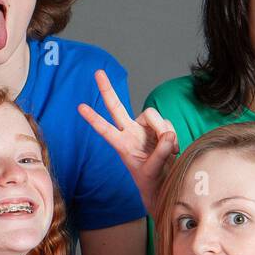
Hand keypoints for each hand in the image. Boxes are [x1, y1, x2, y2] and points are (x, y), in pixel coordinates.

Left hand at [78, 70, 176, 217]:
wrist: (163, 183)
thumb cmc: (151, 181)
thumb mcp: (153, 171)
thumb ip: (160, 153)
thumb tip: (168, 134)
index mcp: (122, 145)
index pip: (105, 130)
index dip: (94, 119)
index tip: (80, 107)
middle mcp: (130, 132)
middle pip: (117, 107)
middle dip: (107, 90)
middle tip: (97, 72)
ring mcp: (144, 129)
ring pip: (154, 115)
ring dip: (164, 132)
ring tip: (170, 152)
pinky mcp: (159, 129)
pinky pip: (167, 124)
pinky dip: (173, 136)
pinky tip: (173, 150)